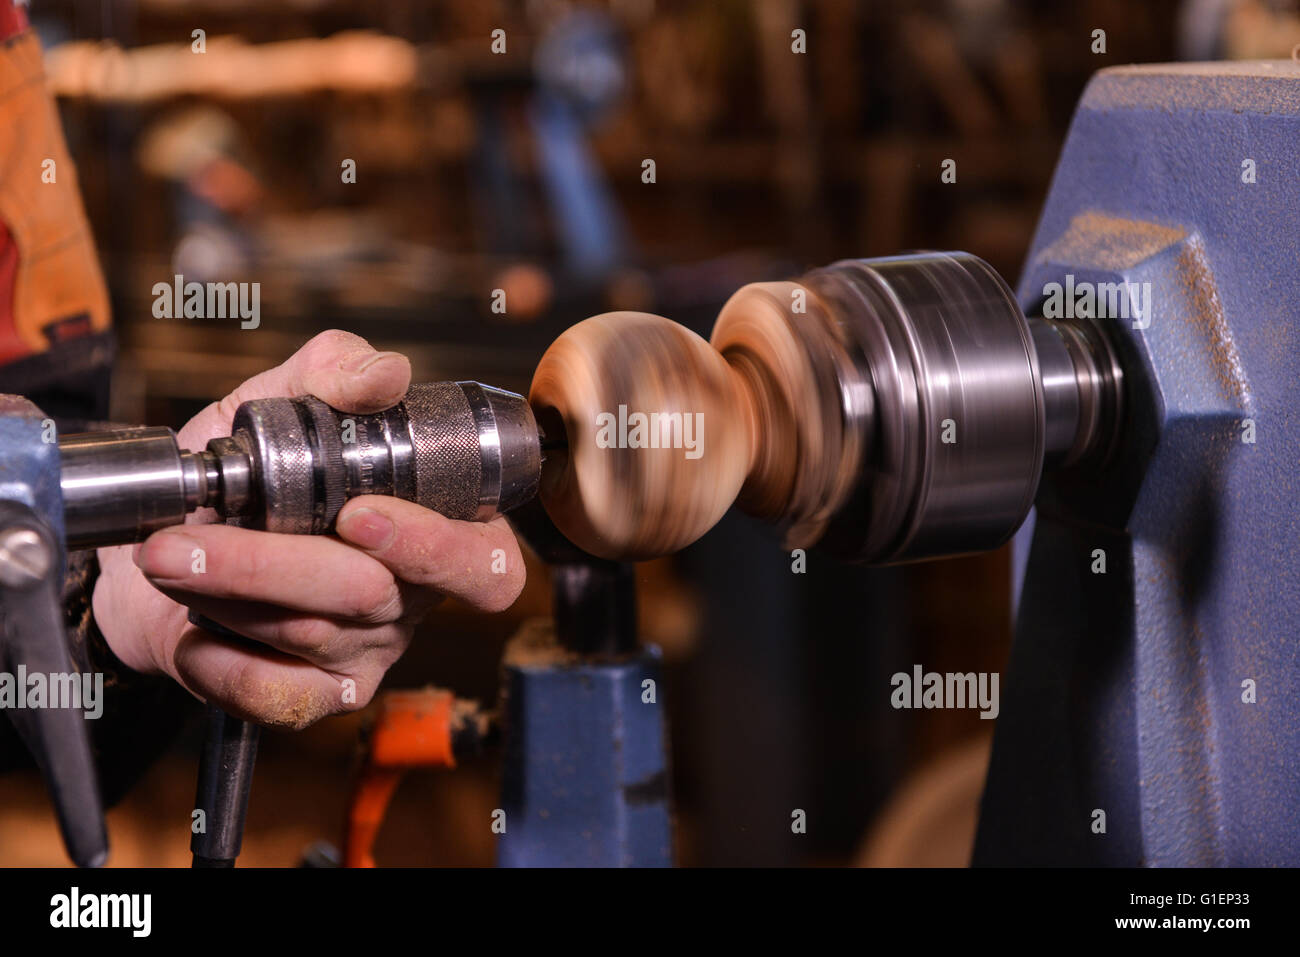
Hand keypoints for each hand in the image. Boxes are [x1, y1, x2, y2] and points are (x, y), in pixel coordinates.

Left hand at [92, 330, 525, 728]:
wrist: (155, 547)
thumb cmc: (243, 478)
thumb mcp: (280, 402)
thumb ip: (335, 373)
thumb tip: (387, 374)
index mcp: (440, 528)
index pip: (485, 562)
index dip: (435, 547)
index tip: (359, 512)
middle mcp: (412, 598)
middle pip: (371, 595)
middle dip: (272, 565)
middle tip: (195, 536)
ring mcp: (366, 652)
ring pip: (309, 633)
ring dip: (225, 591)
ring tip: (165, 550)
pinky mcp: (311, 695)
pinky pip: (276, 694)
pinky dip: (222, 662)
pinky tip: (192, 627)